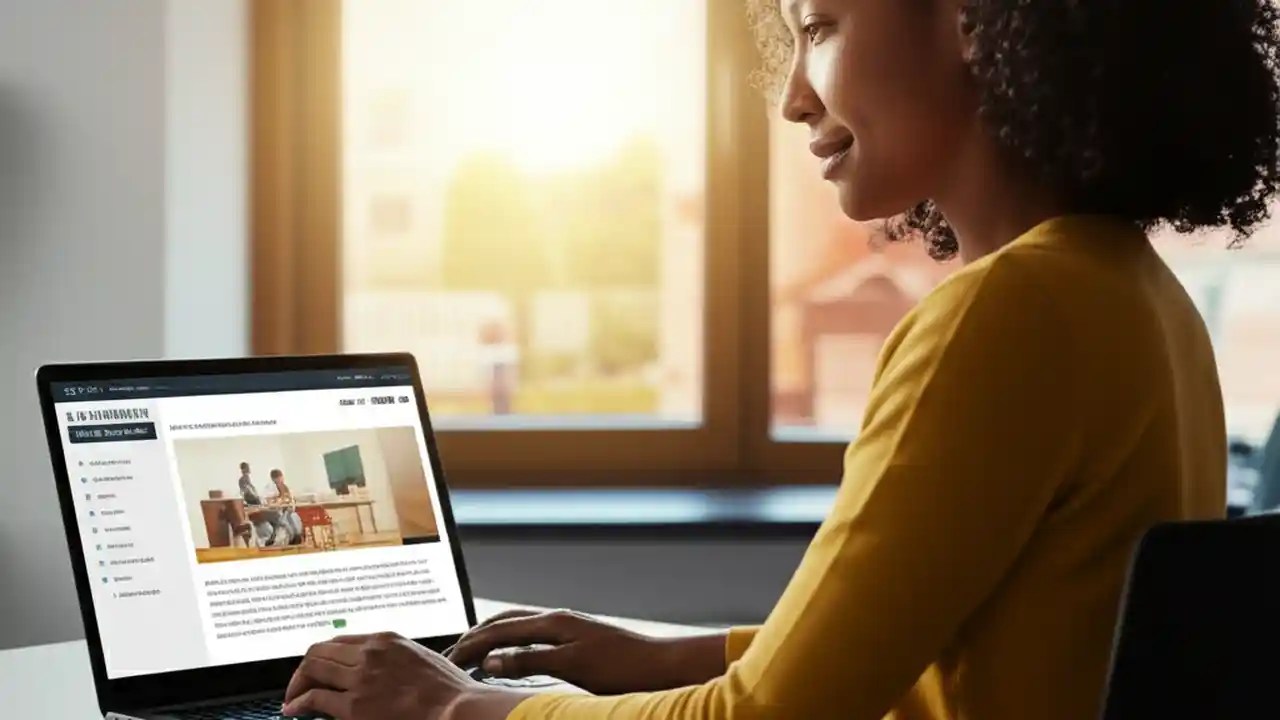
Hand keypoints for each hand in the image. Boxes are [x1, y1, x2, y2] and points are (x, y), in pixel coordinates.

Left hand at [282, 632, 525, 719]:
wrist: (457, 710)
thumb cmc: (450, 691)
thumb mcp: (421, 659)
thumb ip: (396, 660)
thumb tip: (380, 672)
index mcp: (387, 640)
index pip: (342, 641)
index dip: (325, 656)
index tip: (320, 669)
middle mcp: (370, 653)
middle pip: (320, 651)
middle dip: (305, 668)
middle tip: (300, 684)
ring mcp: (361, 678)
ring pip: (313, 669)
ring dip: (297, 684)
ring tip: (293, 699)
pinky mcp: (354, 706)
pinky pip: (315, 699)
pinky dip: (298, 704)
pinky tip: (294, 711)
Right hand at [446, 608, 727, 694]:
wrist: (659, 666)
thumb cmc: (621, 668)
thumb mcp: (571, 666)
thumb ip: (529, 660)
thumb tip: (489, 659)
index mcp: (553, 623)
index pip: (499, 631)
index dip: (471, 645)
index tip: (447, 660)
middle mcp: (558, 619)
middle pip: (505, 621)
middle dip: (476, 635)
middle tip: (451, 653)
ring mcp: (568, 627)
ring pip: (519, 624)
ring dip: (493, 635)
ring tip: (474, 650)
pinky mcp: (577, 638)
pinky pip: (534, 635)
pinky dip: (513, 641)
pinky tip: (513, 653)